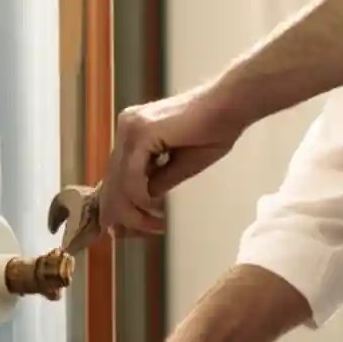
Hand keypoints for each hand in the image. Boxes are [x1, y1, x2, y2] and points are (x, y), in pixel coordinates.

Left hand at [99, 85, 244, 236]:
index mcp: (132, 132)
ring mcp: (131, 128)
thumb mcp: (179, 166)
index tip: (128, 231)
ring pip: (119, 183)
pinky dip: (141, 199)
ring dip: (134, 212)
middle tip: (139, 235)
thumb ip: (156, 182)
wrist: (230, 106)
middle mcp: (126, 128)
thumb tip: (140, 206)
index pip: (116, 175)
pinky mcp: (142, 133)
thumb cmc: (213, 132)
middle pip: (112, 180)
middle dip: (122, 215)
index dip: (119, 206)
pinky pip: (133, 178)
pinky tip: (157, 210)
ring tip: (155, 226)